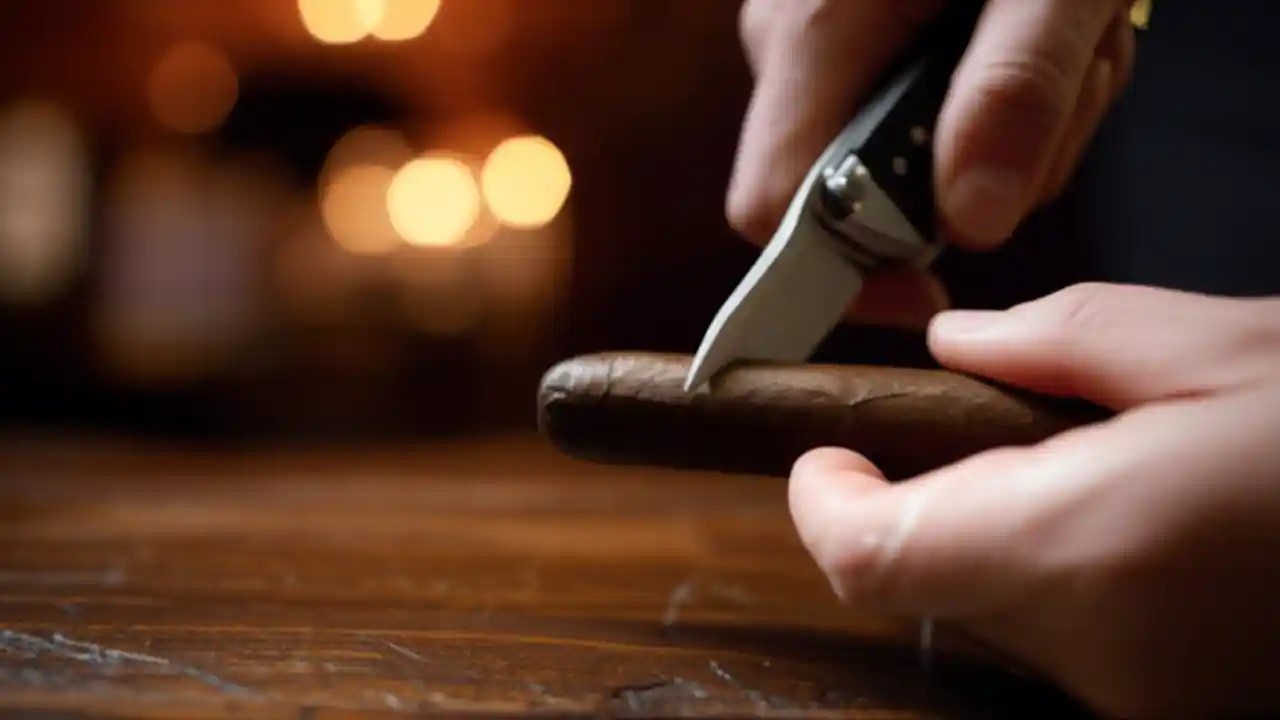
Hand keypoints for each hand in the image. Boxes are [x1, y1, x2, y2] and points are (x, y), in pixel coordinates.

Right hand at [727, 0, 1135, 327]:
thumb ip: (1011, 95)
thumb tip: (970, 227)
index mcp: (814, 30)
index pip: (773, 211)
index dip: (839, 274)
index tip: (926, 292)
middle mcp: (788, 40)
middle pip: (847, 192)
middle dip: (964, 179)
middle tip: (1055, 102)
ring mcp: (813, 35)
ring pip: (887, 156)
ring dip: (993, 133)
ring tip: (1053, 45)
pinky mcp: (847, 33)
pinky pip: (902, 110)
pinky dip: (980, 97)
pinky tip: (1025, 36)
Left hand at [788, 283, 1279, 716]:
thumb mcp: (1216, 348)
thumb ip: (1058, 337)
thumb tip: (958, 342)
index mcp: (1084, 546)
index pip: (869, 557)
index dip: (826, 502)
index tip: (829, 453)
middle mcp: (1096, 651)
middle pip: (929, 579)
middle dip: (935, 500)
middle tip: (1007, 433)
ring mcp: (1137, 700)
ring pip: (998, 610)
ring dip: (1016, 536)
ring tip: (1120, 472)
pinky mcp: (1172, 712)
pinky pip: (1072, 640)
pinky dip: (1077, 577)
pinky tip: (1160, 528)